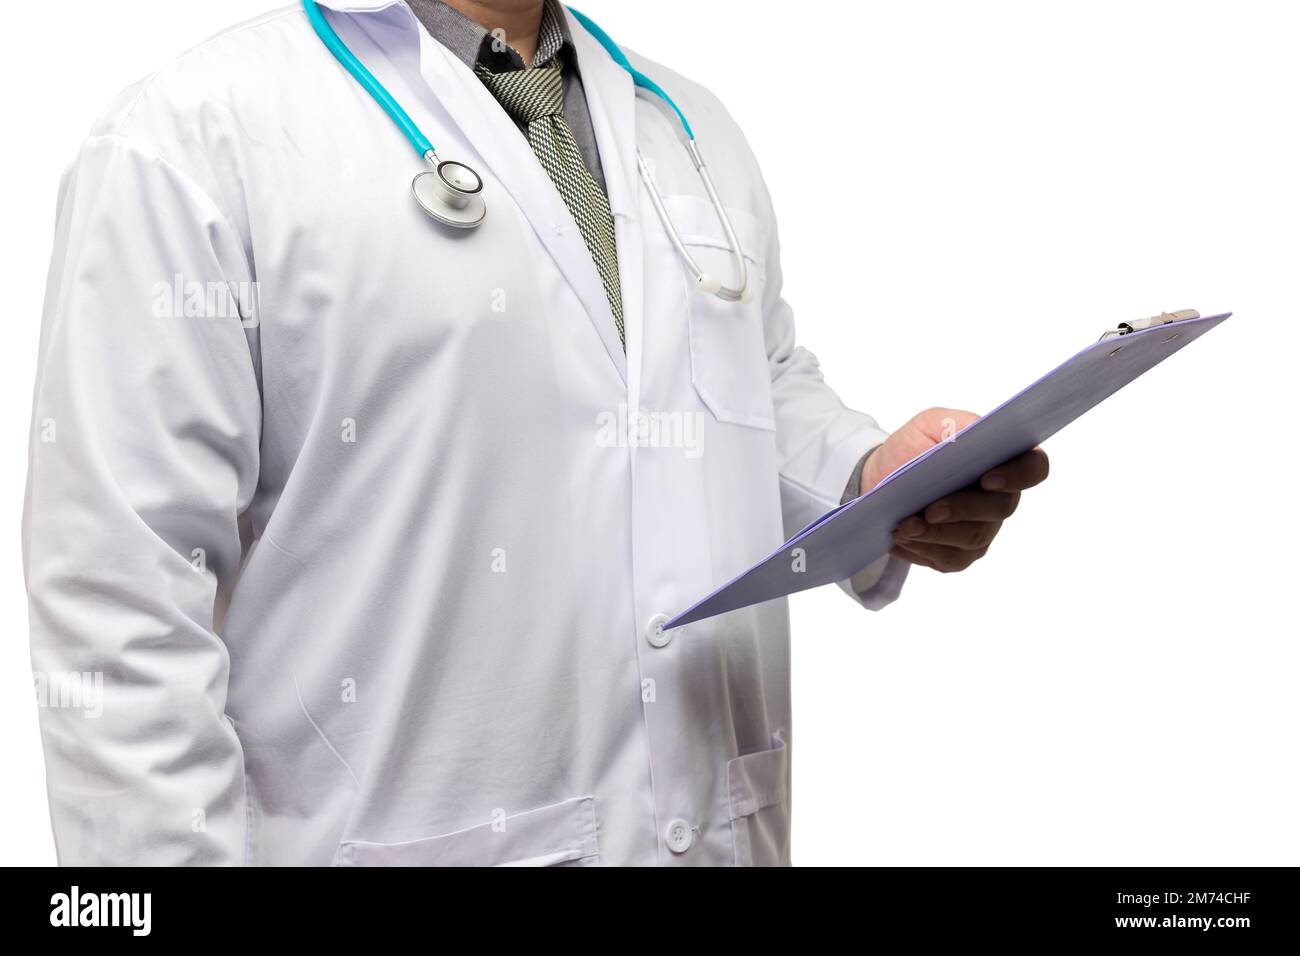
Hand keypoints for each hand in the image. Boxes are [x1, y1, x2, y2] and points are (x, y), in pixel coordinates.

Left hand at [860, 408, 1048, 572]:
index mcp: (1002, 459)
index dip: (1018, 475)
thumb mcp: (929, 424)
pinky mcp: (961, 554)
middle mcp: (1001, 497)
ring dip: (935, 534)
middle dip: (962, 509)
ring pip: (973, 538)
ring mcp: (984, 528)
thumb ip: (952, 426)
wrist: (882, 476)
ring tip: (903, 527)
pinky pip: (950, 559)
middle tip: (930, 510)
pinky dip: (922, 549)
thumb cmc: (913, 446)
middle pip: (1001, 508)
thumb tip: (964, 440)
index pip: (1033, 467)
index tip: (988, 479)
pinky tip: (900, 539)